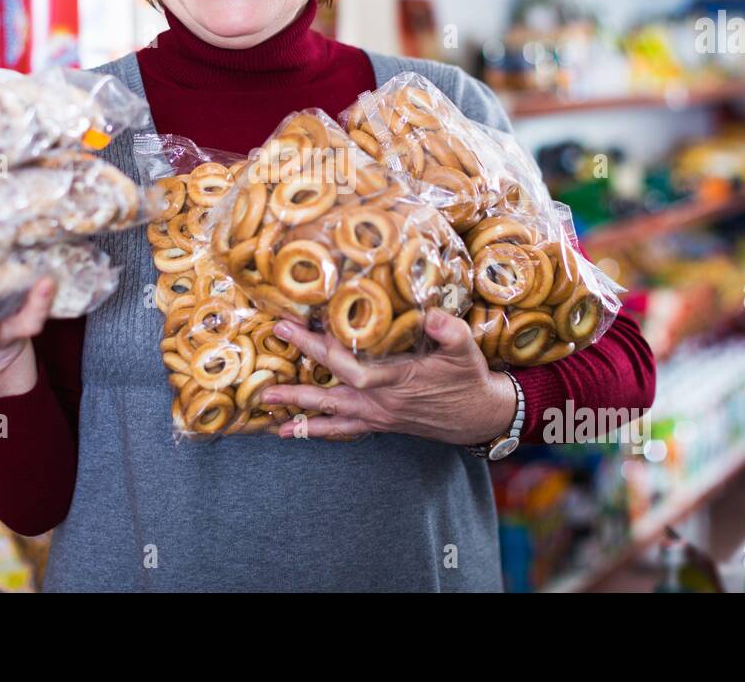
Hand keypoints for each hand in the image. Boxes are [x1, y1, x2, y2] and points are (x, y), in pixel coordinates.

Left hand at [260, 307, 517, 443]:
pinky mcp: (379, 423)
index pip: (353, 368)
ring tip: (267, 410)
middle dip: (298, 387)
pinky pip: (343, 428)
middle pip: (332, 394)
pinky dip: (317, 429)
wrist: (479, 416)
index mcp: (399, 380)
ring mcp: (379, 416)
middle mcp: (383, 402)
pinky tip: (292, 431)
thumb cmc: (470, 378)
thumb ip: (450, 330)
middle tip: (265, 383)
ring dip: (299, 413)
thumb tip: (431, 313)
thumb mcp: (467, 349)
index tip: (299, 332)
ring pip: (332, 416)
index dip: (324, 353)